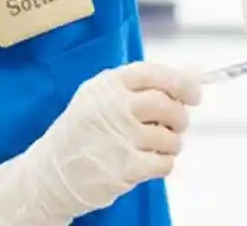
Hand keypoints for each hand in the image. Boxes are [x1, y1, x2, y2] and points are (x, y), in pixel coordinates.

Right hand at [0, 62, 201, 225]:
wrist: (53, 172)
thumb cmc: (83, 132)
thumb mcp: (101, 98)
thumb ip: (141, 87)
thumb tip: (192, 77)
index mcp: (106, 85)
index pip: (152, 73)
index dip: (180, 82)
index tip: (193, 95)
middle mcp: (112, 107)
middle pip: (166, 104)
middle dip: (179, 117)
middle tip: (175, 125)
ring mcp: (119, 138)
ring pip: (170, 137)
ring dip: (171, 144)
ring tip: (154, 146)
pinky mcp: (125, 168)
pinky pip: (165, 163)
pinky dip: (163, 163)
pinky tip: (147, 161)